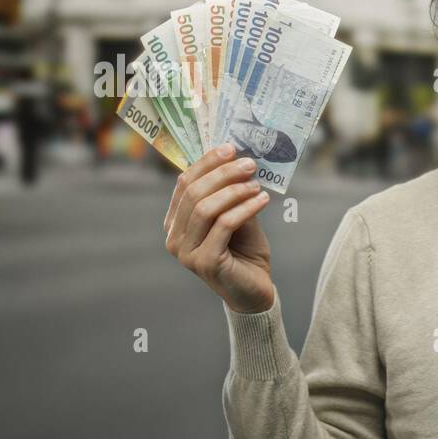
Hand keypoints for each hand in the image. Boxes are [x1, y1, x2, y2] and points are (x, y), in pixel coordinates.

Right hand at [164, 144, 273, 313]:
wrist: (254, 290)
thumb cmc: (244, 251)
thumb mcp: (236, 216)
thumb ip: (230, 194)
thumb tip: (238, 159)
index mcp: (175, 222)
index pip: (184, 183)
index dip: (206, 162)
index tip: (231, 147)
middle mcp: (174, 237)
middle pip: (194, 193)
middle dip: (223, 173)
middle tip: (250, 163)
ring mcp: (186, 252)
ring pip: (206, 208)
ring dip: (234, 191)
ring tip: (257, 184)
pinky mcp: (205, 262)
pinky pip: (223, 226)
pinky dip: (244, 209)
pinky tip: (263, 201)